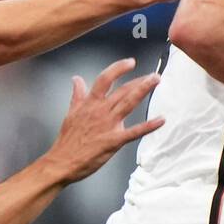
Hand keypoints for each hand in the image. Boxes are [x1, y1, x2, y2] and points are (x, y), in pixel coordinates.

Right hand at [46, 59, 163, 183]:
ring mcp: (108, 125)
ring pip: (129, 103)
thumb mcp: (71, 113)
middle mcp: (101, 111)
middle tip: (154, 75)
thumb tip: (76, 79)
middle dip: (139, 80)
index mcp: (90, 103)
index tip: (130, 62)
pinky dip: (148, 126)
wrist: (62, 161)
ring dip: (143, 90)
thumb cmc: (67, 140)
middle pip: (122, 90)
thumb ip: (77, 95)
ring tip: (156, 81)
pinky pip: (134, 131)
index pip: (105, 79)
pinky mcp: (114, 140)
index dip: (119, 68)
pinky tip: (161, 120)